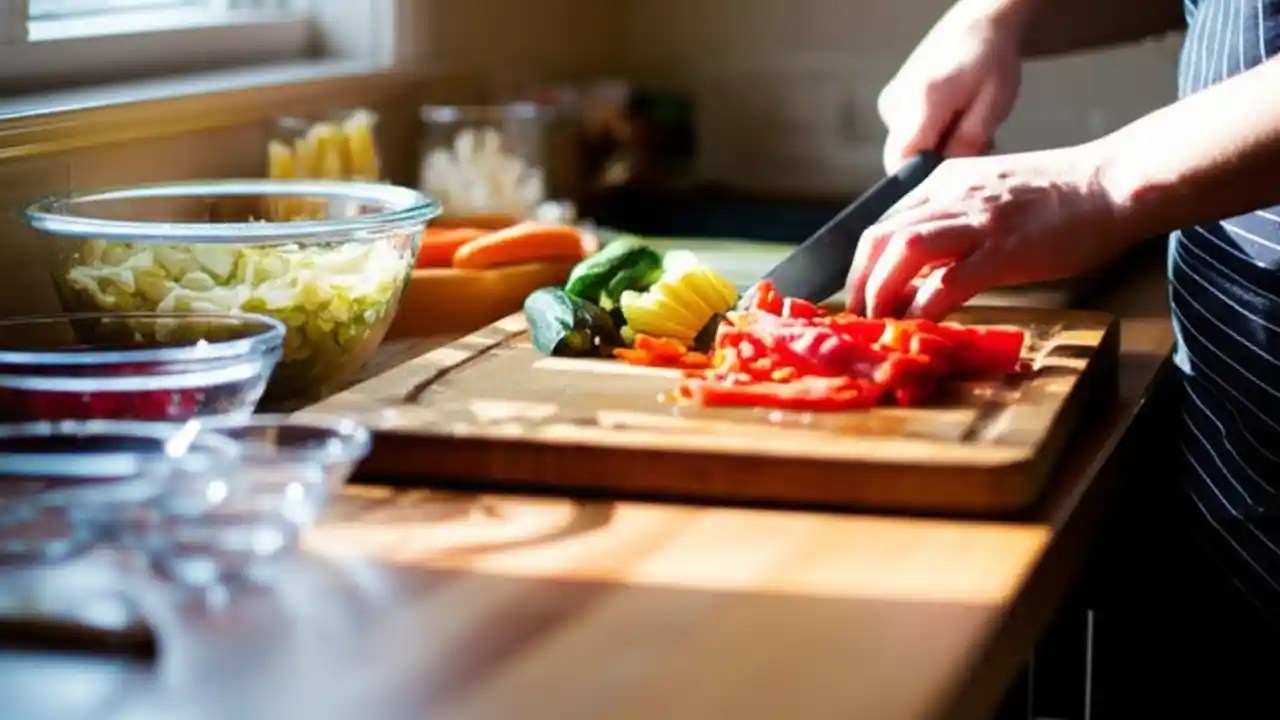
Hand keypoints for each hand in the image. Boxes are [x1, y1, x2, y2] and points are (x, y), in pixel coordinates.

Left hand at [846, 143, 1127, 319]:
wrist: (1118, 181)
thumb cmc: (1063, 195)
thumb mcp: (992, 193)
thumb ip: (956, 218)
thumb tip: (926, 264)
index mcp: (947, 180)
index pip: (885, 221)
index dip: (864, 263)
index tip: (861, 294)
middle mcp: (953, 195)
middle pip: (880, 236)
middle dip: (859, 281)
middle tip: (858, 316)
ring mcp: (979, 221)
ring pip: (903, 251)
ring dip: (882, 292)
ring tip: (880, 324)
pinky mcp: (1005, 249)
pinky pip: (948, 281)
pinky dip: (924, 307)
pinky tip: (919, 325)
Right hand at [878, 1, 1027, 171]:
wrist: (977, 24)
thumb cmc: (991, 59)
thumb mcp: (992, 106)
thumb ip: (968, 144)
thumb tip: (948, 176)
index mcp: (923, 102)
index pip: (901, 163)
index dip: (923, 179)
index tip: (951, 176)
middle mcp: (897, 104)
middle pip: (902, 159)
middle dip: (935, 164)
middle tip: (971, 146)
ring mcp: (890, 102)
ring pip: (906, 149)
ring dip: (934, 149)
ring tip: (964, 126)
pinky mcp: (890, 102)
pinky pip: (905, 135)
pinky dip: (928, 136)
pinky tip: (950, 118)